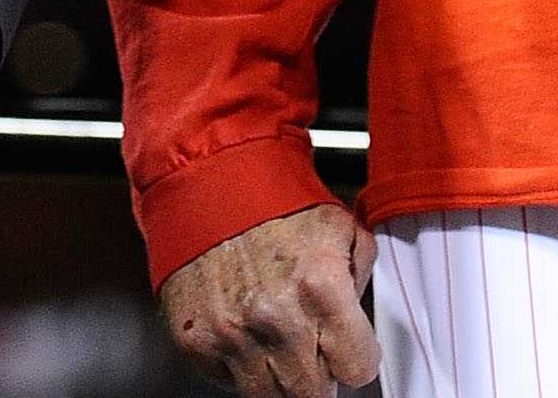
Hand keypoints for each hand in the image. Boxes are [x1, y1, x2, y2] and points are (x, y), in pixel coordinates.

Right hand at [160, 202, 376, 397]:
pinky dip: (239, 365)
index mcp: (321, 289)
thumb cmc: (270, 200)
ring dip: (281, 376)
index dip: (357, 357)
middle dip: (320, 373)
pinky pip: (227, 382)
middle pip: (316, 394)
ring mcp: (232, 335)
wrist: (205, 181)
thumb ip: (361, 279)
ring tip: (276, 339)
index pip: (359, 370)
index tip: (348, 347)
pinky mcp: (195, 341)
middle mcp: (277, 319)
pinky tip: (243, 329)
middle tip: (312, 345)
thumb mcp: (340, 227)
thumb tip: (359, 323)